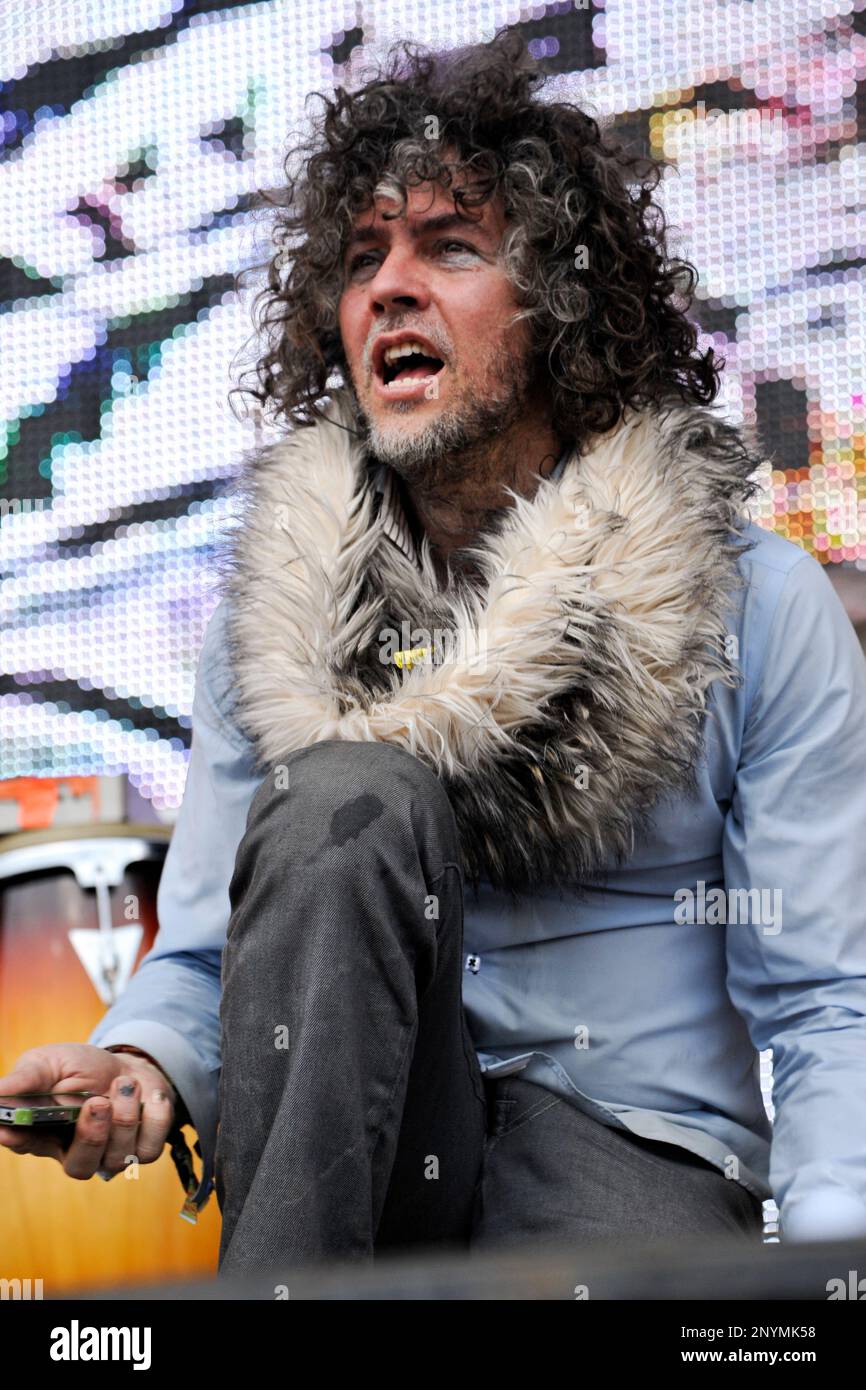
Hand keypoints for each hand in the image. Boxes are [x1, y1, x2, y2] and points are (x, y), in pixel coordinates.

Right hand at [0, 1043, 176, 1180]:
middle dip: (91, 1136)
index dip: (20, 1139)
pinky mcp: (143, 1150)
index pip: (25, 1143)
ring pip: (118, 1158)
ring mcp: (110, 1155)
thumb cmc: (81, 1068)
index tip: (15, 1129)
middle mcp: (75, 1152)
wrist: (128, 1065)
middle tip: (97, 1103)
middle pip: (79, 1167)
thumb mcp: (51, 1063)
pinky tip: (150, 1097)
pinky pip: (151, 1148)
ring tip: (124, 1084)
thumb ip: (27, 1078)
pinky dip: (155, 1118)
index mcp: (44, 1134)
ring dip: (125, 1116)